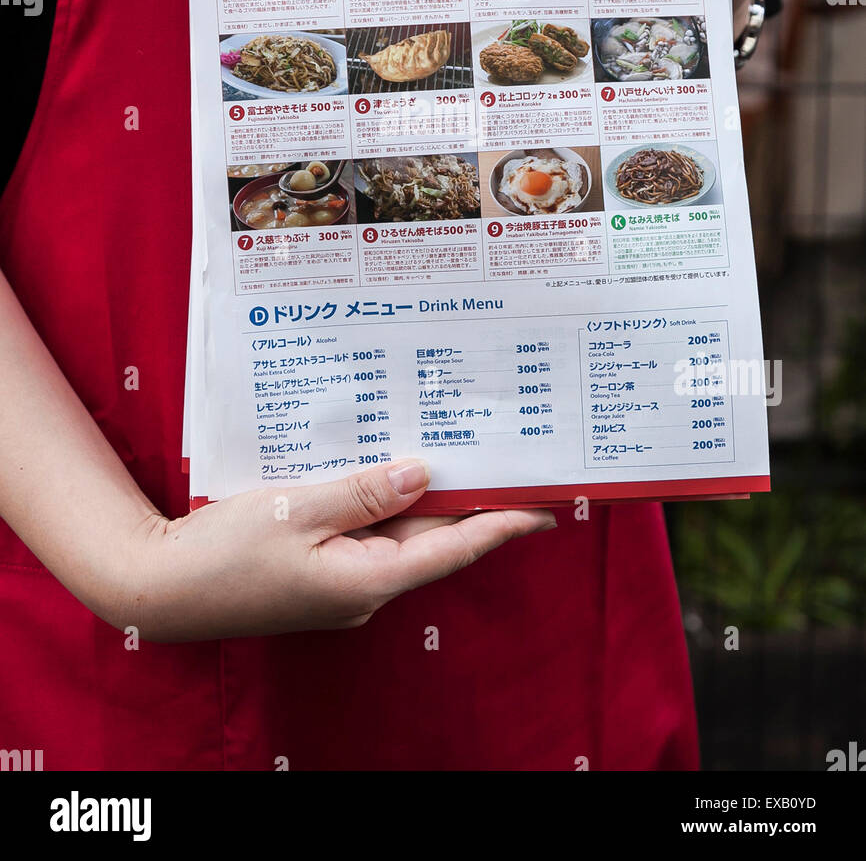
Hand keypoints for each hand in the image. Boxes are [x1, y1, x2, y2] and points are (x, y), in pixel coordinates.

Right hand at [118, 460, 555, 640]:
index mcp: (369, 579)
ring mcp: (340, 579)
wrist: (160, 587)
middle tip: (506, 456)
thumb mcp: (297, 510)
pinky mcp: (317, 567)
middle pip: (431, 537)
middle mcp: (364, 586)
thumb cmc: (225, 553)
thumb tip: (424, 473)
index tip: (545, 503)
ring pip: (397, 530)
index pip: (453, 547)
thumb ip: (365, 491)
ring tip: (458, 451)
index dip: (501, 523)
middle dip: (468, 499)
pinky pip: (364, 529)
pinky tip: (386, 464)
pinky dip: (382, 498)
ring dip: (424, 494)